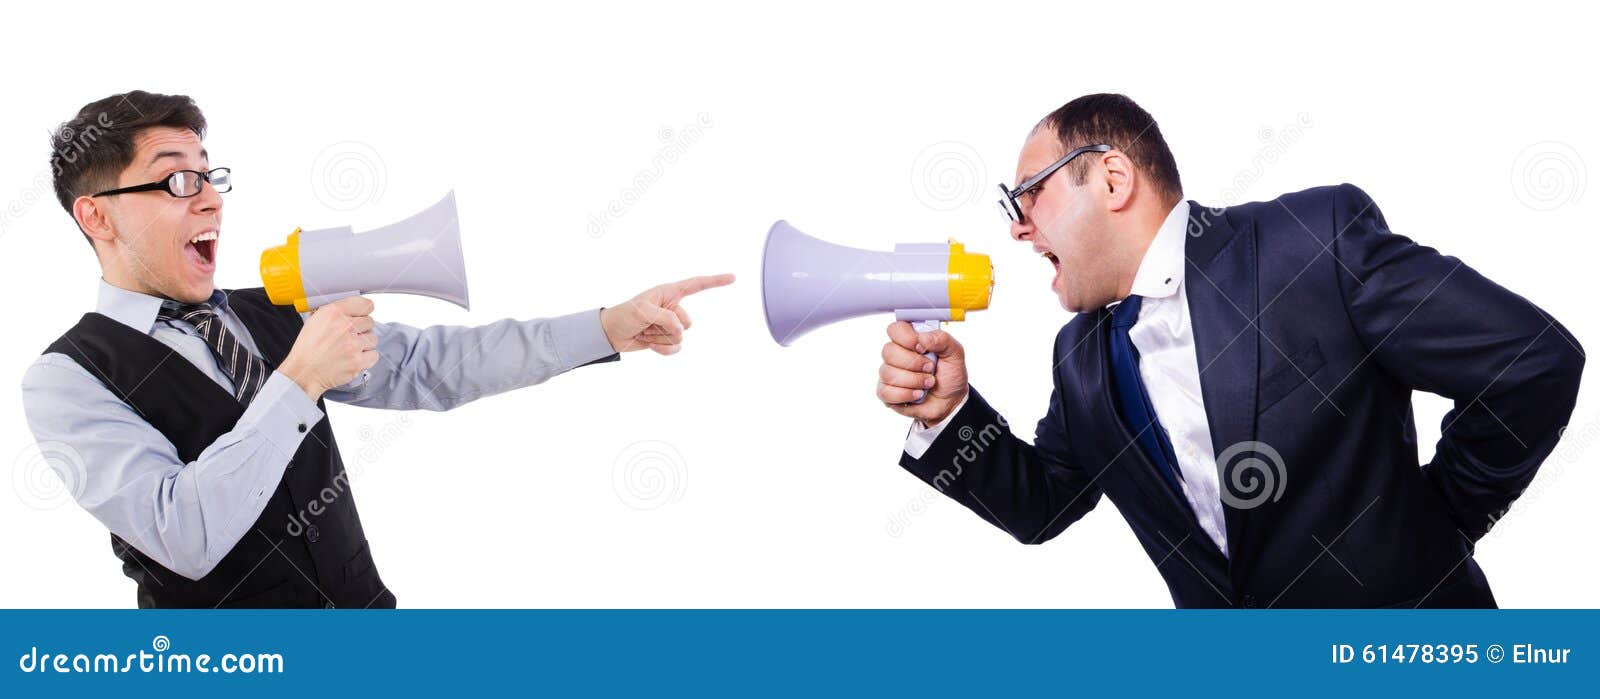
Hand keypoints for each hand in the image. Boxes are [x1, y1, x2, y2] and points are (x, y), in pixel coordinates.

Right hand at [277, 296, 379, 401]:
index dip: (364, 311)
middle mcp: (345, 326)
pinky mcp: (358, 362)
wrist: (303, 373)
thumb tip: (349, 305)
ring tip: (349, 349)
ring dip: (364, 344)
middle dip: (362, 329)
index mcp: (333, 312)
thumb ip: (333, 310)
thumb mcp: (314, 320)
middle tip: (350, 336)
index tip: (362, 315)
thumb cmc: (307, 348)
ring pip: (373, 339)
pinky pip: (374, 355)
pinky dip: (366, 358)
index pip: (366, 304)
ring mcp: (353, 345)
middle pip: (370, 322)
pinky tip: (353, 358)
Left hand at [600, 274, 734, 354]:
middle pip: (687, 322)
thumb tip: (681, 330)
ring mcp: (671, 324)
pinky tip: (649, 343)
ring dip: (660, 338)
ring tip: (645, 331)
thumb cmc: (625, 315)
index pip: (696, 285)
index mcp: (669, 292)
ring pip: (680, 337)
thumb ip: (665, 317)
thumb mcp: (643, 311)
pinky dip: (662, 349)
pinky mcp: (667, 339)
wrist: (612, 333)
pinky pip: (675, 348)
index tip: (733, 277)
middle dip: (668, 327)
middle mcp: (673, 307)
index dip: (715, 281)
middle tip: (648, 323)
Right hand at [877, 321, 967, 423]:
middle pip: (888, 351)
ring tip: (928, 383)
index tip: (922, 348)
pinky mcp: (887, 392)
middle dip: (914, 363)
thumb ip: (942, 340)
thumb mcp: (955, 354)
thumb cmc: (950, 376)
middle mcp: (897, 354)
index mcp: (911, 340)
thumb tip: (923, 337)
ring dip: (913, 380)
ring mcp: (890, 373)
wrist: (951, 402)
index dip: (907, 338)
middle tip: (930, 368)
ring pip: (888, 373)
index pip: (895, 329)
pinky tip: (918, 394)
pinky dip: (906, 394)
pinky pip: (886, 391)